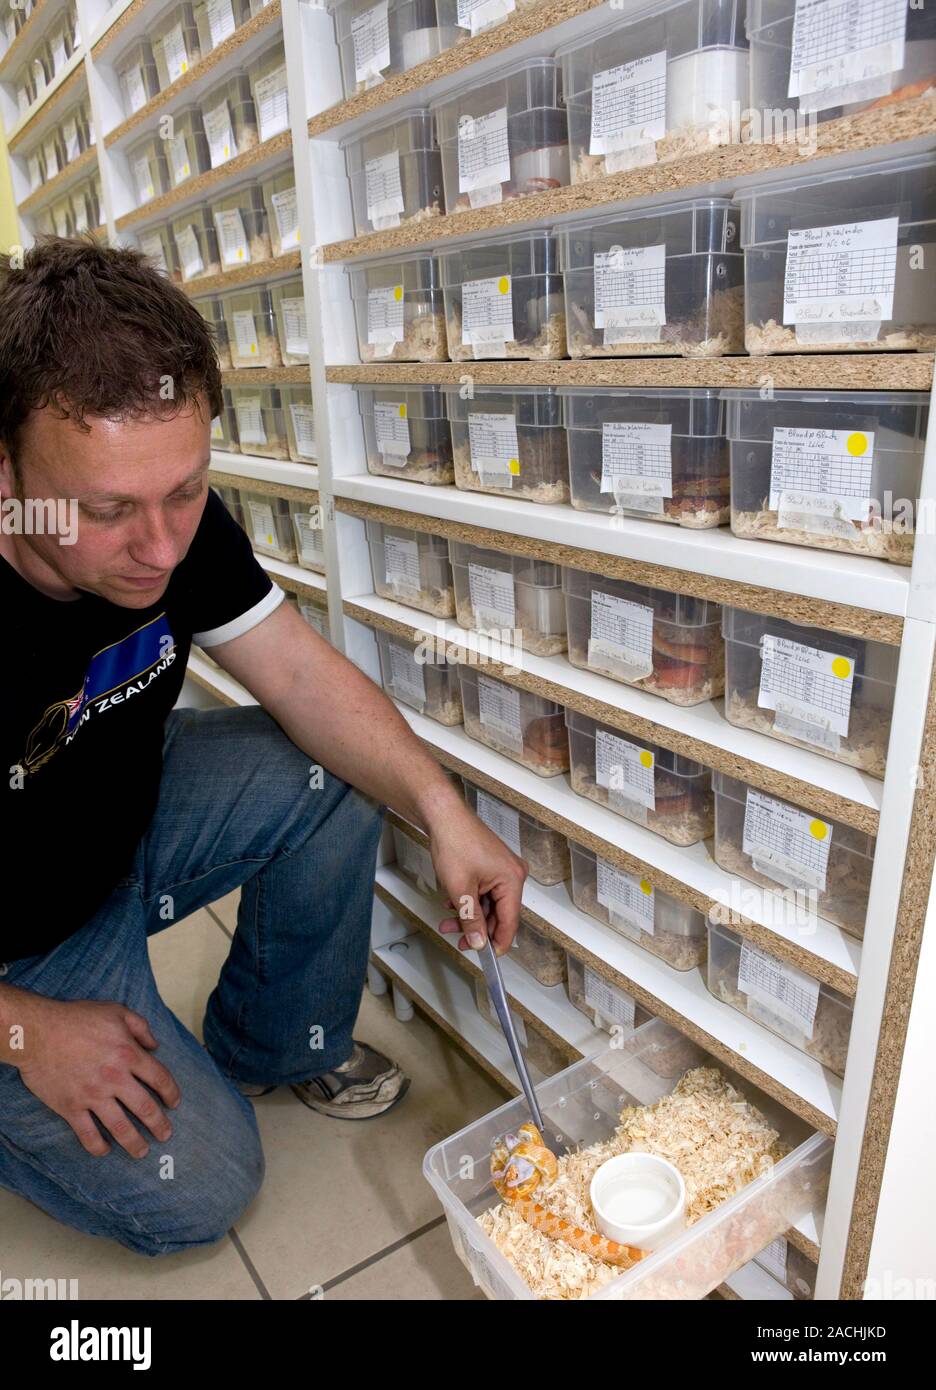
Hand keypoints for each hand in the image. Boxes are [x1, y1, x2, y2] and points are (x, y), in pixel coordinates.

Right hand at [16, 997, 180, 1158]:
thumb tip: (155, 1045)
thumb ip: (140, 1027)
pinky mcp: (71, 1107)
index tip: (174, 1103)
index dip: (171, 1093)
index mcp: (129, 1054)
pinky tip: (105, 1151)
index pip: (160, 1079)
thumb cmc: (76, 1018)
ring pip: (120, 1127)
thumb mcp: (115, 1011)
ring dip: (134, 1143)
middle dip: (159, 1125)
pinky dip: (97, 1146)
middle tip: (165, 1135)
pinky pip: (87, 1133)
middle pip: (145, 1108)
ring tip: (142, 1152)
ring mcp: (93, 1096)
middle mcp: (115, 1079)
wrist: (37, 1033)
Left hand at [433, 804, 527, 954]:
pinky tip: (450, 905)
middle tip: (459, 941)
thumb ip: (471, 920)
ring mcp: (501, 869)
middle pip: (498, 914)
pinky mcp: (490, 865)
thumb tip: (479, 942)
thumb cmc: (455, 843)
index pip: (510, 922)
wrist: (443, 815)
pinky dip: (468, 901)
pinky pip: (483, 892)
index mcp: (512, 880)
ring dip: (468, 915)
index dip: (497, 943)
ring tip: (447, 923)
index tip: (486, 958)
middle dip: (476, 928)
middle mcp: (512, 875)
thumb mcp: (460, 890)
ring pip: (487, 904)